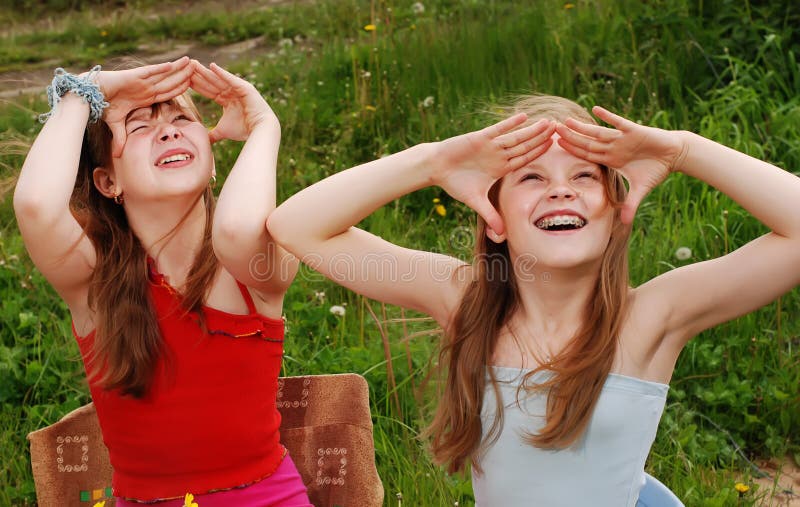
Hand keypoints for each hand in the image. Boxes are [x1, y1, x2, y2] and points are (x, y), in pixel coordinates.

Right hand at [95, 57, 195, 156]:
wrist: (89, 94)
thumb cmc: (102, 105)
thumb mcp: (116, 124)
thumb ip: (121, 138)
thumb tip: (118, 155)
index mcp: (145, 97)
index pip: (167, 93)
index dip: (180, 89)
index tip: (193, 87)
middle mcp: (146, 88)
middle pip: (170, 83)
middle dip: (184, 76)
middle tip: (199, 70)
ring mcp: (141, 81)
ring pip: (165, 75)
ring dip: (178, 69)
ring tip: (192, 62)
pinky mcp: (134, 76)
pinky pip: (151, 71)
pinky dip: (162, 68)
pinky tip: (174, 64)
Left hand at [189, 62, 277, 142]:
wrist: (260, 131)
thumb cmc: (244, 130)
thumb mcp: (222, 131)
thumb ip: (212, 134)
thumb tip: (202, 142)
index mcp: (226, 100)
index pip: (208, 91)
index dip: (196, 86)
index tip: (183, 80)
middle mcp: (231, 92)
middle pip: (210, 83)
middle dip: (198, 75)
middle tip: (185, 66)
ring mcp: (238, 88)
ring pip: (218, 79)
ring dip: (206, 71)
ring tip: (193, 63)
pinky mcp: (245, 88)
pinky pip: (231, 79)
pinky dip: (222, 73)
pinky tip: (211, 66)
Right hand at [432, 114, 554, 234]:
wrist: (436, 168)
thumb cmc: (455, 183)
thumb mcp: (475, 201)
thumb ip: (490, 215)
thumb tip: (502, 236)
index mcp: (500, 168)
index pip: (525, 159)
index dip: (540, 153)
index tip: (555, 146)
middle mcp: (498, 155)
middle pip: (525, 146)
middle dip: (542, 138)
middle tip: (560, 129)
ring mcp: (490, 146)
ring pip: (516, 137)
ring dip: (532, 130)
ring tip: (548, 122)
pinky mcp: (480, 138)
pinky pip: (498, 129)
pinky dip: (510, 123)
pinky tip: (524, 117)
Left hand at [555, 106, 686, 223]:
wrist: (674, 154)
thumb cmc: (655, 169)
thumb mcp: (641, 189)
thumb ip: (631, 204)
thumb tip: (625, 223)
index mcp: (611, 159)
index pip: (587, 154)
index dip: (572, 150)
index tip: (555, 145)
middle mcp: (613, 147)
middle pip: (587, 142)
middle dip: (570, 137)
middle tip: (552, 129)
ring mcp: (622, 138)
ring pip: (598, 132)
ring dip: (582, 127)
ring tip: (566, 121)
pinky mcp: (634, 131)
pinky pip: (619, 123)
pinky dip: (608, 117)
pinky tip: (596, 110)